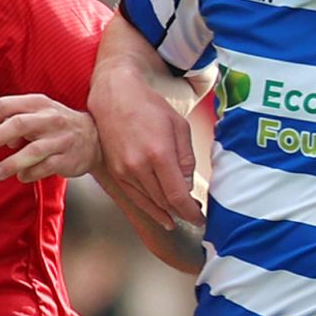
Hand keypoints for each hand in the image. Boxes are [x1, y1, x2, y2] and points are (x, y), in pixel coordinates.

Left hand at [0, 94, 99, 181]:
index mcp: (37, 103)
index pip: (4, 105)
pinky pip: (43, 168)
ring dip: (10, 163)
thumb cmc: (56, 126)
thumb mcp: (38, 113)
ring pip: (32, 151)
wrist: (95, 138)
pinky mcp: (67, 159)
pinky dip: (28, 174)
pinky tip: (22, 176)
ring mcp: (60, 139)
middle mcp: (49, 118)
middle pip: (17, 124)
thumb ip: (14, 120)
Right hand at [89, 59, 202, 230]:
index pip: (178, 196)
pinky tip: (162, 215)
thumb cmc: (149, 107)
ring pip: (150, 203)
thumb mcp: (179, 126)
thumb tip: (188, 185)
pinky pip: (135, 198)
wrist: (115, 96)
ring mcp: (124, 171)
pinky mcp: (115, 173)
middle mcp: (138, 167)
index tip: (201, 218)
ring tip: (181, 215)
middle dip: (182, 212)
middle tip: (195, 214)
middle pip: (164, 203)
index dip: (191, 212)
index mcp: (159, 154)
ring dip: (167, 212)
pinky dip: (150, 208)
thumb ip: (186, 158)